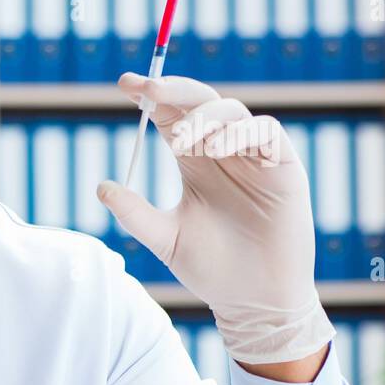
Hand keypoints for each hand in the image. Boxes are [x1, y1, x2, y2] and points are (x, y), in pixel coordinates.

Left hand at [97, 73, 333, 367]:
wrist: (253, 300)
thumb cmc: (211, 269)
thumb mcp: (166, 239)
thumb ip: (135, 213)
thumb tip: (100, 187)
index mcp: (193, 162)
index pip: (169, 116)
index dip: (151, 96)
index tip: (124, 85)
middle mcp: (223, 152)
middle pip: (200, 103)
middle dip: (174, 91)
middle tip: (148, 90)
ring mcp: (254, 158)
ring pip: (231, 112)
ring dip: (202, 117)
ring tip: (180, 141)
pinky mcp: (284, 168)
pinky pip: (266, 133)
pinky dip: (240, 132)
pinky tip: (216, 148)